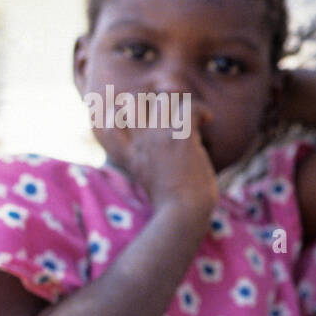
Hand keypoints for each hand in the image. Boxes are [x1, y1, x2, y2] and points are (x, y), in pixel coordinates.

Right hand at [115, 100, 218, 214]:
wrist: (182, 216)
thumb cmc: (173, 206)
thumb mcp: (151, 184)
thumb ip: (150, 165)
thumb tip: (170, 152)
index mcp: (130, 156)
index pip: (107, 123)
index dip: (116, 111)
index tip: (135, 114)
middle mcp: (140, 143)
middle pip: (133, 102)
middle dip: (153, 100)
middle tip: (174, 112)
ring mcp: (158, 138)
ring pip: (164, 100)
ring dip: (182, 104)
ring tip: (194, 117)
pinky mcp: (180, 138)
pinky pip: (189, 107)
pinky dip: (201, 109)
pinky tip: (208, 119)